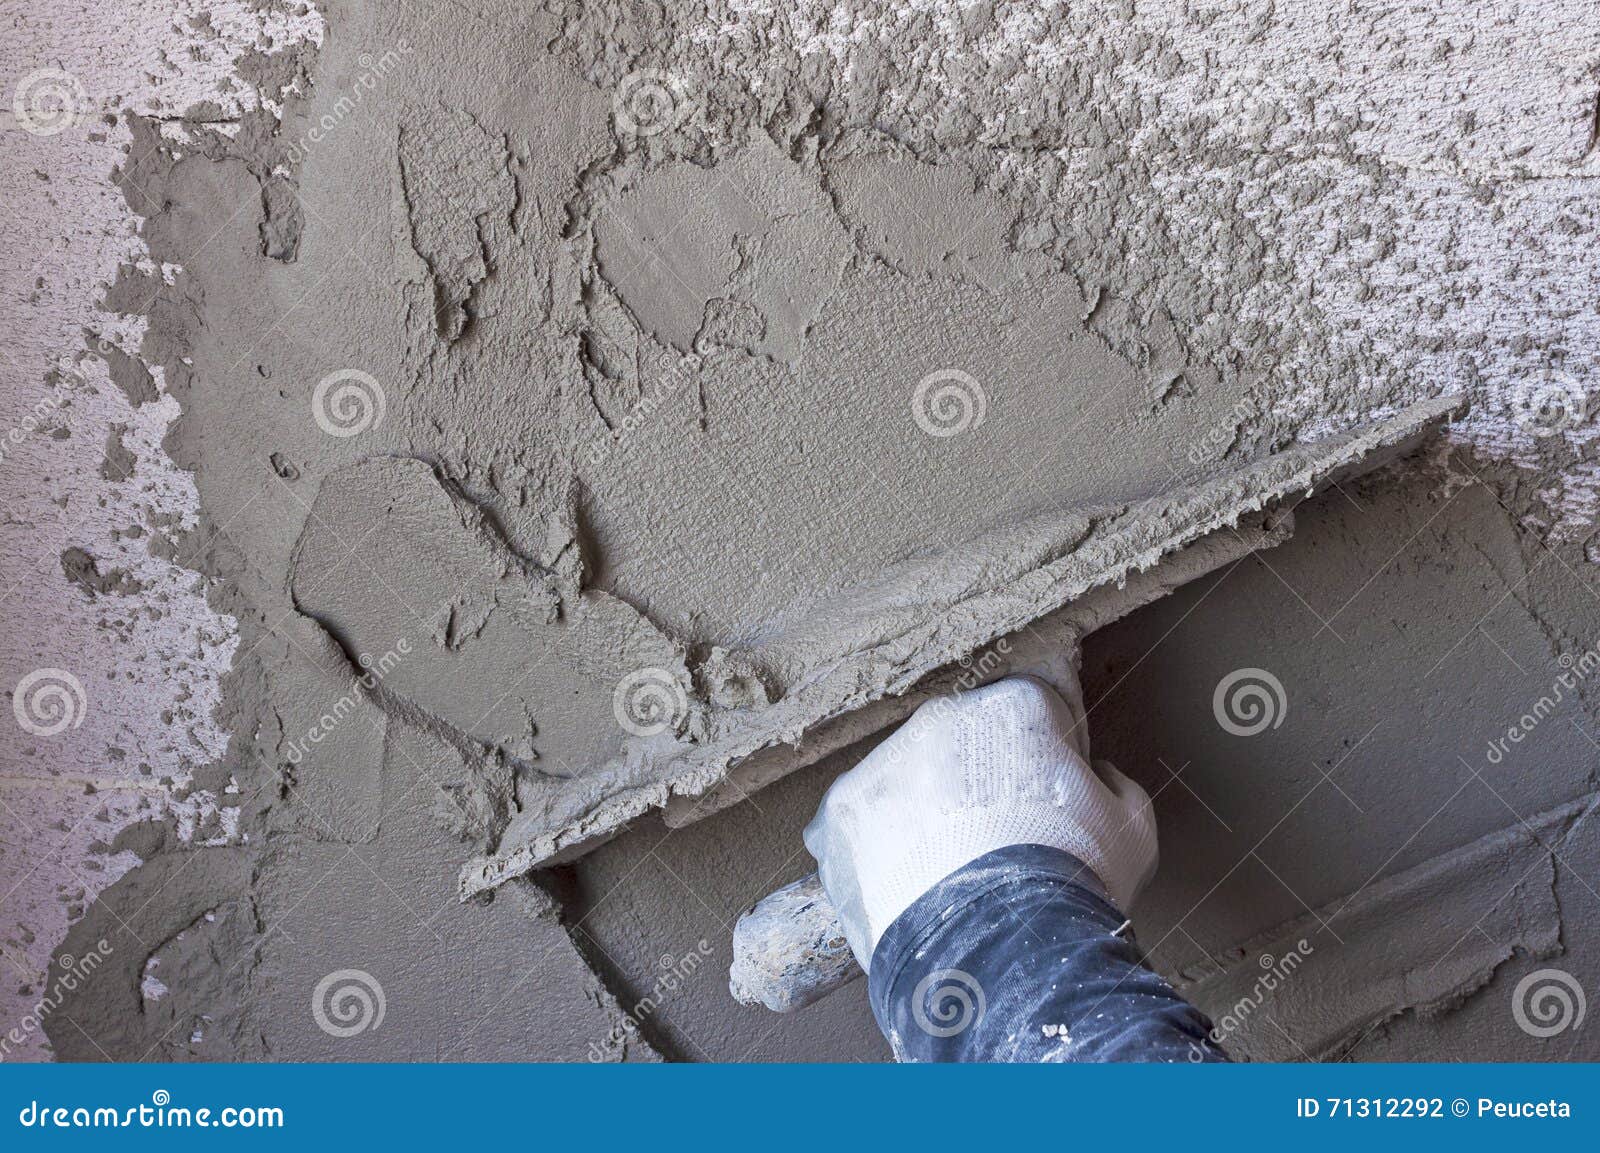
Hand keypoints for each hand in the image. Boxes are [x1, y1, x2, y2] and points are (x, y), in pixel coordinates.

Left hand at [802, 675, 1157, 969]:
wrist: (998, 945)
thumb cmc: (1073, 882)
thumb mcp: (1132, 827)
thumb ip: (1112, 783)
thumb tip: (1097, 775)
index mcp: (1014, 706)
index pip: (1025, 714)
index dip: (1038, 760)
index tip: (1041, 798)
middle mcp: (940, 719)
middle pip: (956, 743)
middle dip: (971, 783)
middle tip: (991, 841)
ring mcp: (881, 763)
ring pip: (902, 781)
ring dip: (918, 815)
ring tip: (945, 874)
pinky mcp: (838, 812)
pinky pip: (856, 825)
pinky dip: (874, 851)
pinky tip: (903, 888)